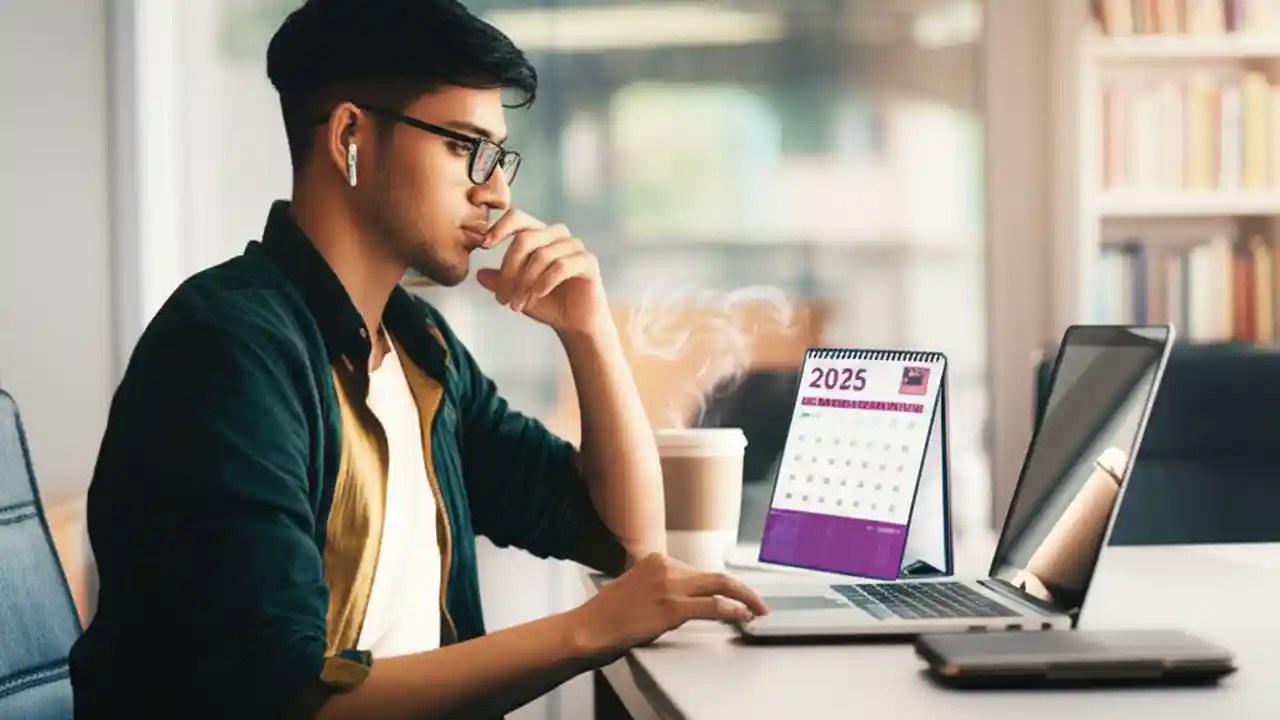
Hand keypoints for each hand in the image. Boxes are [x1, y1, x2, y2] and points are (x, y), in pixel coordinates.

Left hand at [472, 209, 607, 335]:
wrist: (575, 323)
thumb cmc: (547, 303)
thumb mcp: (517, 292)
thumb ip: (500, 281)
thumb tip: (478, 274)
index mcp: (539, 233)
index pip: (517, 217)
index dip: (499, 227)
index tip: (484, 245)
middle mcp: (557, 234)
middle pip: (525, 239)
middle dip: (509, 271)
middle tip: (502, 299)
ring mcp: (574, 246)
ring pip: (541, 255)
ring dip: (525, 283)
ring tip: (517, 305)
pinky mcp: (588, 262)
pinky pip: (560, 266)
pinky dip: (543, 283)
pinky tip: (536, 297)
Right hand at [570, 553, 769, 656]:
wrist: (591, 627)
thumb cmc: (608, 614)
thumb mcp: (636, 588)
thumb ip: (661, 586)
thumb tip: (686, 599)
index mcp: (656, 560)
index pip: (698, 570)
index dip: (720, 584)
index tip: (733, 593)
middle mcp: (666, 566)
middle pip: (715, 574)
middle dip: (741, 589)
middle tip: (758, 602)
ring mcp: (670, 585)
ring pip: (719, 586)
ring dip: (743, 599)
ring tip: (757, 610)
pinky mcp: (673, 606)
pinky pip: (713, 605)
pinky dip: (732, 610)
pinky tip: (743, 615)